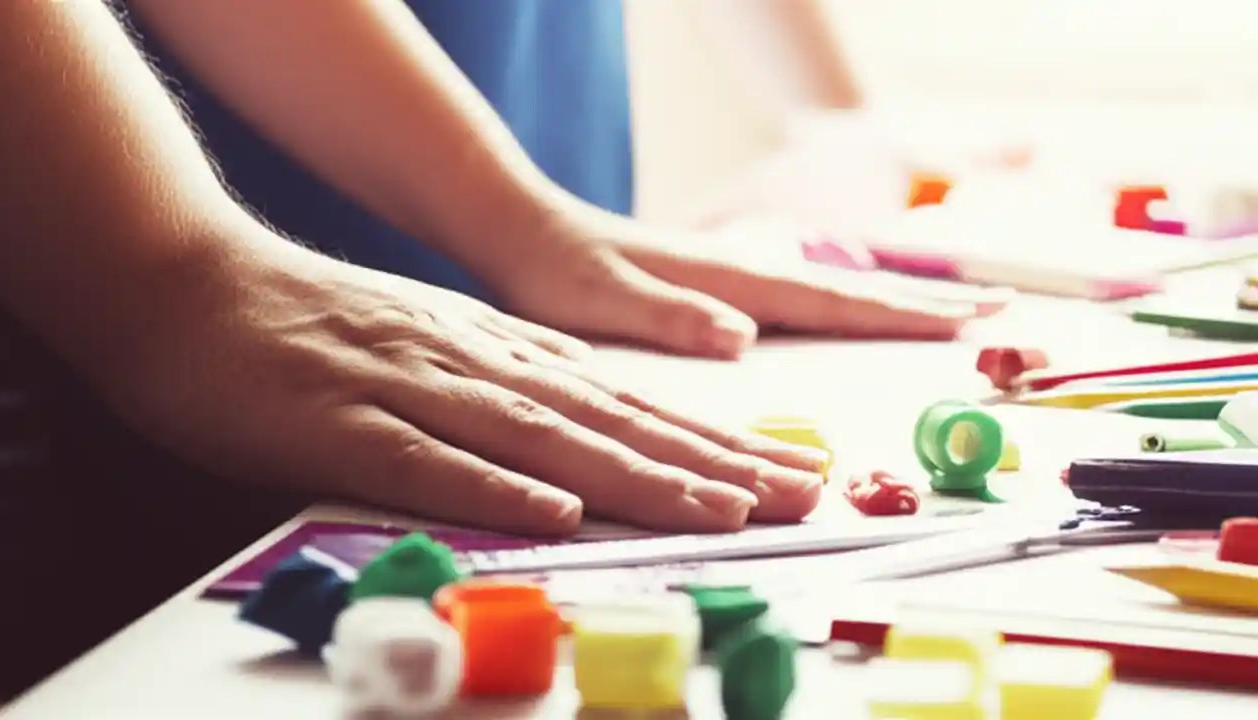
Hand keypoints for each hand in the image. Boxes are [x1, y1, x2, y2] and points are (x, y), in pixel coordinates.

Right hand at [94, 238, 824, 535]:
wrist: (190, 286)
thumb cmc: (312, 327)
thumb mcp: (434, 343)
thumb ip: (505, 382)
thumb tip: (580, 433)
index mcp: (496, 353)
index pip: (623, 403)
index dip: (708, 440)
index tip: (783, 471)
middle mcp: (474, 366)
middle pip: (610, 420)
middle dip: (711, 461)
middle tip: (798, 493)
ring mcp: (411, 391)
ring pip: (544, 437)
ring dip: (637, 474)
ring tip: (721, 507)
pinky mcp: (342, 424)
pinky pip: (426, 461)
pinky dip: (493, 486)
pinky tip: (555, 510)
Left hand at [489, 209, 1009, 359]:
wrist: (527, 231)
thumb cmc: (561, 271)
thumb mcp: (606, 300)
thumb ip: (671, 316)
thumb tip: (743, 333)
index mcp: (729, 278)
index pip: (833, 299)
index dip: (903, 313)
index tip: (971, 320)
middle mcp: (744, 269)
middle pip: (852, 289)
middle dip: (925, 302)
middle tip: (1001, 309)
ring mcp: (736, 271)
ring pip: (834, 289)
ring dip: (895, 300)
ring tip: (951, 309)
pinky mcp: (719, 280)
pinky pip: (805, 294)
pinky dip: (848, 302)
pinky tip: (855, 310)